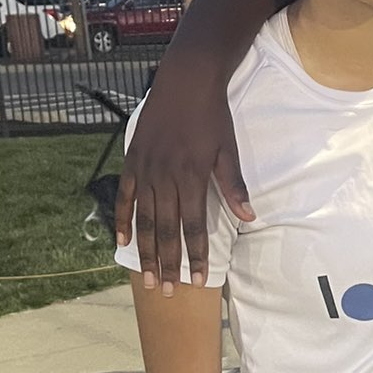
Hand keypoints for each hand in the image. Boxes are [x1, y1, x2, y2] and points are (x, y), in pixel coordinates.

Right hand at [115, 62, 253, 291]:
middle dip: (168, 263)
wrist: (186, 80)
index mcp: (192, 178)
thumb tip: (249, 218)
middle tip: (168, 291)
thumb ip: (234, 186)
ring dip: (146, 251)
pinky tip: (123, 243)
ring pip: (144, 219)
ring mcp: (146, 170)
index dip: (195, 256)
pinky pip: (125, 196)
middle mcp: (166, 177)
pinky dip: (123, 220)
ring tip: (147, 278)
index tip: (197, 281)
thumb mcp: (228, 150)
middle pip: (166, 230)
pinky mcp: (133, 160)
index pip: (194, 227)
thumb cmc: (212, 116)